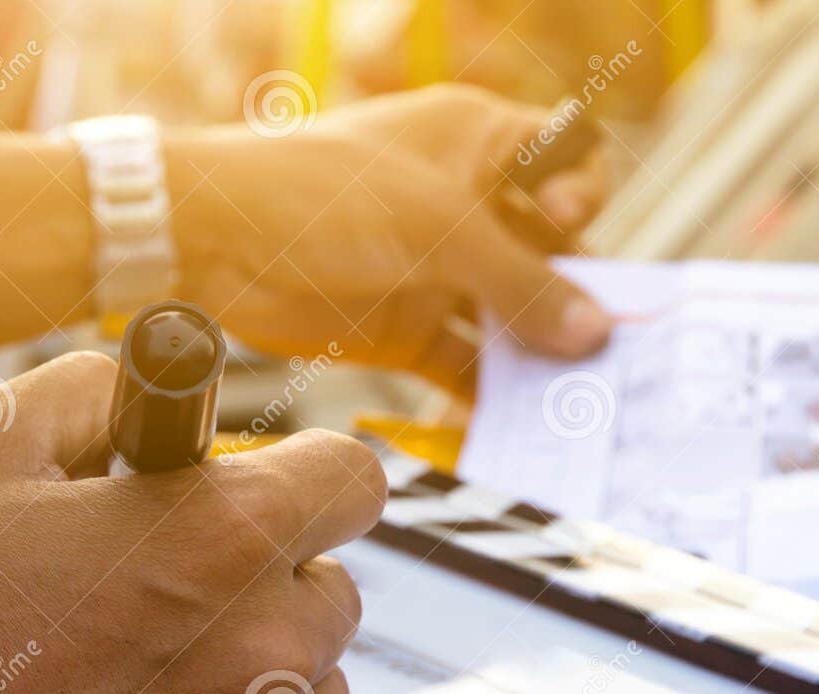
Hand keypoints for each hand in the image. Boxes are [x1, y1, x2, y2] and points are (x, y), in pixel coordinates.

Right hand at [0, 353, 383, 693]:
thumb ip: (97, 392)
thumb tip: (160, 396)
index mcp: (226, 537)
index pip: (352, 478)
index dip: (303, 475)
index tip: (264, 491)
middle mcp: (271, 655)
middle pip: (331, 591)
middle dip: (266, 580)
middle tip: (165, 596)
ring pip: (313, 692)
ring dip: (256, 676)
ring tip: (135, 684)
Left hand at [166, 84, 613, 395]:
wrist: (213, 241)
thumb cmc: (324, 197)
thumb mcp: (438, 230)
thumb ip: (520, 282)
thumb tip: (595, 332)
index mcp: (478, 143)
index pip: (566, 156)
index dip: (582, 191)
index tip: (565, 223)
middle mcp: (467, 205)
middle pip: (550, 251)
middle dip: (578, 296)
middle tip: (604, 346)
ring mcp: (437, 270)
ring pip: (511, 316)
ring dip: (540, 354)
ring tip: (573, 399)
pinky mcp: (406, 328)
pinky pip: (465, 365)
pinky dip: (488, 394)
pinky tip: (514, 425)